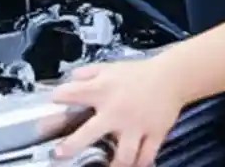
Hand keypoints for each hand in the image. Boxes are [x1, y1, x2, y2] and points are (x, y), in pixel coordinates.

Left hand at [51, 58, 186, 166]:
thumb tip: (69, 80)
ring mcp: (137, 126)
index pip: (72, 94)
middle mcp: (116, 111)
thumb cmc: (136, 74)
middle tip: (60, 154)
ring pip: (124, 154)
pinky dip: (139, 164)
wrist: (171, 77)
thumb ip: (86, 74)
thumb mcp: (107, 68)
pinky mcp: (155, 134)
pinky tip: (132, 165)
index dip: (60, 97)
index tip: (53, 101)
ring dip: (114, 165)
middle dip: (73, 145)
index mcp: (102, 91)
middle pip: (91, 133)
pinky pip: (147, 156)